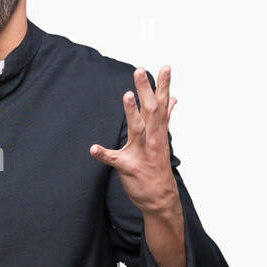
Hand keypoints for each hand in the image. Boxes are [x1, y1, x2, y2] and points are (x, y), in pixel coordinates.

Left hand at [89, 66, 179, 214]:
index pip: (162, 105)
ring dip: (131, 113)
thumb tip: (173, 99)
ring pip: (137, 130)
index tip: (165, 67)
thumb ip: (165, 118)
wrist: (160, 199)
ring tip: (127, 96)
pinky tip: (94, 149)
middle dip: (146, 90)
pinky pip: (115, 160)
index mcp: (159, 132)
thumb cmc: (158, 167)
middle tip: (140, 71)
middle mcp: (153, 140)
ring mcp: (142, 153)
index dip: (163, 86)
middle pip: (151, 111)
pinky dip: (104, 154)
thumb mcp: (163, 140)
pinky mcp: (129, 168)